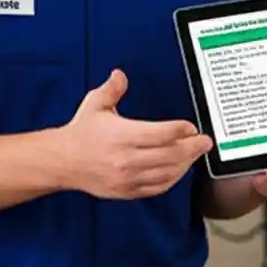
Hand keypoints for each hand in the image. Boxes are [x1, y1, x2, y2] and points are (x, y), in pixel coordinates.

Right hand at [60, 69, 212, 199]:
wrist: (62, 162)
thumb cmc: (81, 132)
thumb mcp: (94, 104)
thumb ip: (112, 89)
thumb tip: (121, 75)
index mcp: (120, 136)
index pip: (160, 134)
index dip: (180, 130)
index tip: (191, 126)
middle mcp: (126, 159)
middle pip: (170, 155)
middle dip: (192, 148)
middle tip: (205, 141)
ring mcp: (127, 178)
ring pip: (167, 173)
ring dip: (186, 163)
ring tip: (196, 153)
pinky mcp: (127, 191)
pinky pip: (157, 187)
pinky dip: (173, 179)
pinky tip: (180, 169)